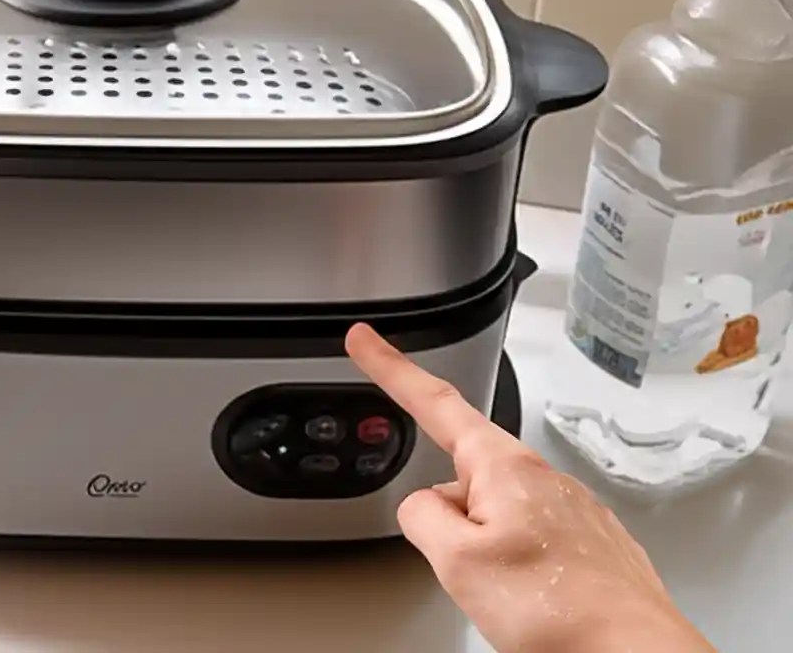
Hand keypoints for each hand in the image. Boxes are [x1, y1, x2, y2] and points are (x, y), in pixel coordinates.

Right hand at [345, 325, 714, 652]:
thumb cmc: (560, 610)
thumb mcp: (457, 562)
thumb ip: (421, 517)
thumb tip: (422, 506)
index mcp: (504, 468)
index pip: (434, 402)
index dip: (391, 368)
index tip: (366, 340)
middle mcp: (541, 479)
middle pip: (462, 480)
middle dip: (448, 520)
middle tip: (465, 571)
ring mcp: (568, 511)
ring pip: (494, 520)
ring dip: (483, 553)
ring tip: (509, 600)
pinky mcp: (584, 546)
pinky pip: (528, 546)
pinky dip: (517, 571)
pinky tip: (531, 604)